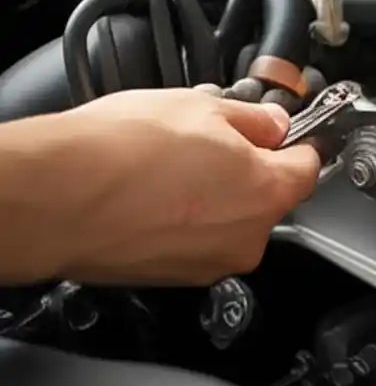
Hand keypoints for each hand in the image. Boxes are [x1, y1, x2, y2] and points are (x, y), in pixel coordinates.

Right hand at [0, 89, 318, 285]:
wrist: (56, 197)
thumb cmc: (122, 152)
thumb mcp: (204, 107)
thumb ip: (254, 119)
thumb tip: (273, 123)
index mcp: (268, 192)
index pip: (308, 167)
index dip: (298, 144)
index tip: (287, 134)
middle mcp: (247, 238)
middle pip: (268, 198)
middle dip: (247, 170)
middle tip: (208, 143)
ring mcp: (209, 263)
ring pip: (229, 222)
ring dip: (211, 198)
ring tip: (169, 169)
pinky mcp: (173, 277)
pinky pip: (194, 242)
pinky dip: (181, 221)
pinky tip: (151, 196)